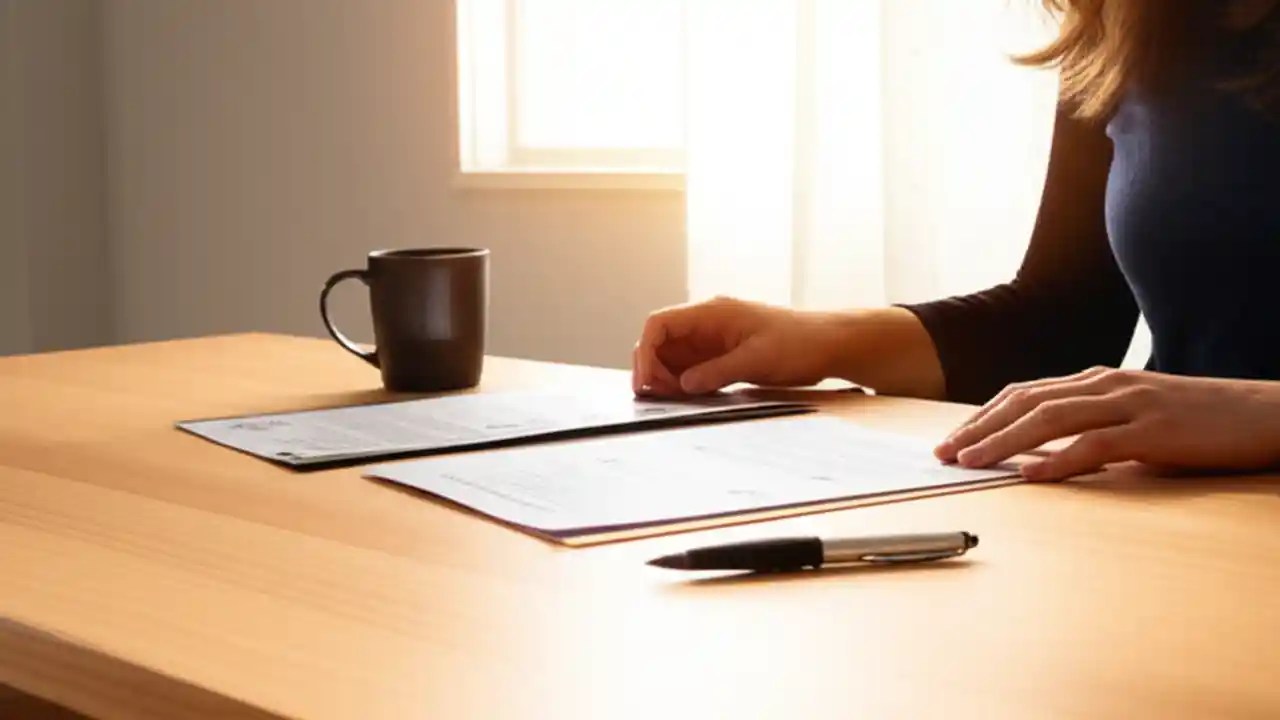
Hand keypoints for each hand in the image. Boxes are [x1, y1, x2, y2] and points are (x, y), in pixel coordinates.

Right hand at [632, 297, 837, 396]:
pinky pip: (692, 368)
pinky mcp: (722, 356)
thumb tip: (683, 385)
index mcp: (712, 313)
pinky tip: (689, 398)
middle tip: (658, 397)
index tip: (646, 380)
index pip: (660, 323)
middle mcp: (707, 324)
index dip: (646, 350)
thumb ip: (717, 372)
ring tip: (673, 400)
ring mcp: (713, 340)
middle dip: (652, 368)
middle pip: (661, 342)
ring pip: (674, 357)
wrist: (828, 344)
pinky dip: (684, 383)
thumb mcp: (757, 359)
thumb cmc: (799, 342)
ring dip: (667, 378)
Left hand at [935, 367, 1279, 480]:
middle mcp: (1105, 384)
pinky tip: (1031, 474)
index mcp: (1096, 381)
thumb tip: (1039, 457)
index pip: (1024, 393)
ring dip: (1002, 442)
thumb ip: (1088, 430)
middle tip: (943, 453)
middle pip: (1025, 401)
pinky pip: (1096, 443)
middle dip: (978, 428)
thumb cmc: (1197, 422)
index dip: (982, 415)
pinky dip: (1058, 458)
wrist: (1264, 413)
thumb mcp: (1133, 420)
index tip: (951, 440)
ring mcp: (1129, 403)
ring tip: (970, 462)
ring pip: (1049, 418)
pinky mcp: (1153, 429)